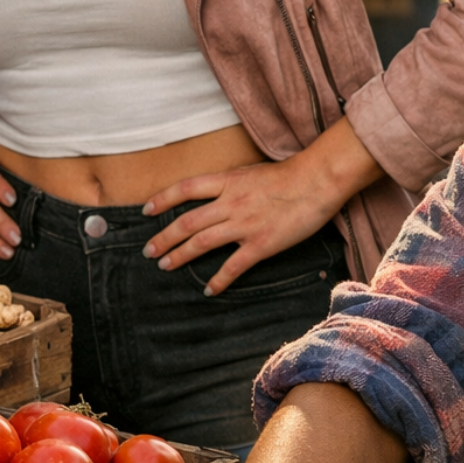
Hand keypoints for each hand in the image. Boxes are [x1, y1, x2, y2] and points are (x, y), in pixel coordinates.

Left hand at [141, 117, 383, 295]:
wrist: (317, 182)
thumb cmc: (290, 175)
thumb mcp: (252, 172)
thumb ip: (232, 184)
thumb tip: (217, 193)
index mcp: (228, 181)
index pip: (185, 189)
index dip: (162, 199)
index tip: (146, 210)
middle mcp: (230, 202)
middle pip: (187, 221)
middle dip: (164, 237)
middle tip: (149, 251)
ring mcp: (244, 224)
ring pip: (202, 242)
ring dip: (180, 256)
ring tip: (166, 266)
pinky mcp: (260, 244)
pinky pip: (233, 266)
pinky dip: (219, 280)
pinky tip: (209, 289)